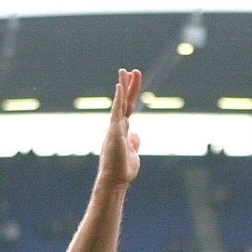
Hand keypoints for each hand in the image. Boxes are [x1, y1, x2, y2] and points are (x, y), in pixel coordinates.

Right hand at [98, 69, 141, 187]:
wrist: (114, 181)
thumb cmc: (123, 172)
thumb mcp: (133, 155)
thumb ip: (134, 143)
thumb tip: (136, 134)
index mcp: (122, 131)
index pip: (127, 109)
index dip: (130, 96)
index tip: (133, 83)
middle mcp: (117, 127)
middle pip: (124, 102)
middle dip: (128, 86)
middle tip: (132, 70)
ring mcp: (115, 128)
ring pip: (120, 103)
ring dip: (123, 87)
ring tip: (125, 71)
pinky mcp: (114, 132)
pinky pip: (117, 111)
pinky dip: (118, 98)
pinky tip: (120, 86)